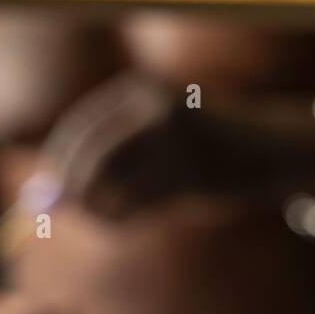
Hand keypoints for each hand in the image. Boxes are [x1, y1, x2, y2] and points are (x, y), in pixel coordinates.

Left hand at [42, 73, 252, 218]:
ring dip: (108, 211)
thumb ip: (106, 159)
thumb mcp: (152, 137)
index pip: (83, 129)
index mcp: (138, 92)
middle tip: (77, 214)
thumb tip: (55, 191)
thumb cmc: (197, 147)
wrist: (260, 149)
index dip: (63, 162)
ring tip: (111, 220)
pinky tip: (130, 221)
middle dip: (80, 191)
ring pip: (122, 186)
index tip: (54, 189)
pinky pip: (145, 204)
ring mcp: (177, 143)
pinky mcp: (195, 174)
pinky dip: (129, 218)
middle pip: (99, 158)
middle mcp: (155, 111)